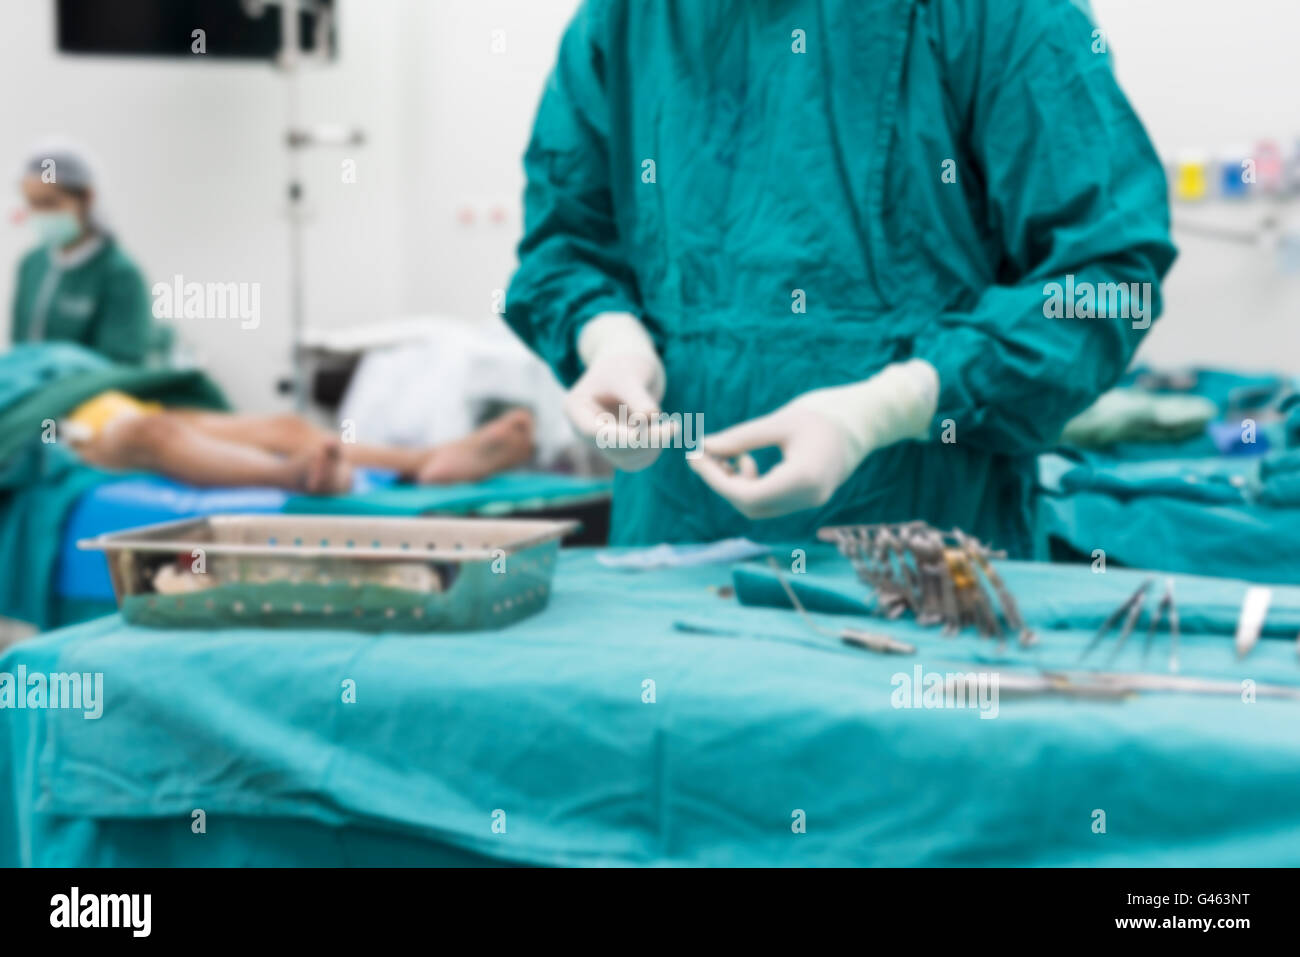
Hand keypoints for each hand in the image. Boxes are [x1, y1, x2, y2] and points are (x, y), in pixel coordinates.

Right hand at [564, 313, 674, 470]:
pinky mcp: (618, 448)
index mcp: (576, 408)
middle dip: (644, 441)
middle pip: (612, 448)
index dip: (620, 438)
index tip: (645, 434)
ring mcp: (600, 441)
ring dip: (650, 447)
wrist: (631, 366)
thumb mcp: (631, 376)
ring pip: (626, 459)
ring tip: (670, 425)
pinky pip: (636, 460)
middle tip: (674, 427)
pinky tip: (665, 431)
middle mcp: (583, 429)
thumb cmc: (626, 364)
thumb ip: (638, 398)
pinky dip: (653, 450)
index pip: (594, 433)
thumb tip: (650, 419)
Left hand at [688, 360, 939, 519]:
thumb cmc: (823, 414)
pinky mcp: (808, 498)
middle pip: (751, 506)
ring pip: (759, 509)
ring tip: (725, 456)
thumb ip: (741, 437)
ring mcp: (810, 501)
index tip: (696, 457)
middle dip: (721, 483)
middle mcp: (809, 497)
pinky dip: (750, 487)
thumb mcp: (779, 421)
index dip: (717, 480)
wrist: (864, 421)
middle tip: (702, 455)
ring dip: (734, 487)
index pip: (749, 495)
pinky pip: (770, 503)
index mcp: (804, 478)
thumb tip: (703, 447)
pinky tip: (745, 462)